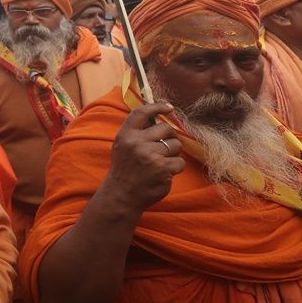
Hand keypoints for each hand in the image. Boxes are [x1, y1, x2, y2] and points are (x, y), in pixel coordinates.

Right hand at [101, 103, 183, 217]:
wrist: (122, 195)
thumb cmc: (125, 169)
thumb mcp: (123, 146)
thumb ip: (137, 131)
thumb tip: (158, 116)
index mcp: (126, 135)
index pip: (142, 112)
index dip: (158, 106)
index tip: (169, 108)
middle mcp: (137, 143)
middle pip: (166, 129)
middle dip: (169, 138)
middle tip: (162, 149)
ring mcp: (150, 156)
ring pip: (176, 145)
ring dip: (172, 154)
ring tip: (160, 163)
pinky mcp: (162, 169)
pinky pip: (180, 162)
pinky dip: (175, 168)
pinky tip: (164, 173)